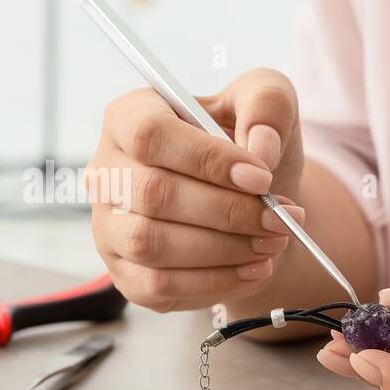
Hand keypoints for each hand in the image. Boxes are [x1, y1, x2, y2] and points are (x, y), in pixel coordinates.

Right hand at [88, 67, 307, 311]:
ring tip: (273, 243)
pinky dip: (215, 282)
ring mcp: (109, 226)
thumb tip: (261, 148)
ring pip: (151, 244)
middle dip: (228, 212)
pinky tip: (255, 269)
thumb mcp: (267, 105)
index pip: (149, 134)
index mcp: (129, 117)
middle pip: (154, 194)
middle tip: (281, 219)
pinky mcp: (125, 272)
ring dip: (223, 250)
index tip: (262, 177)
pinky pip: (158, 285)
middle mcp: (108, 171)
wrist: (252, 205)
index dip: (206, 158)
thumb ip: (267, 104)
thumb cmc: (249, 151)